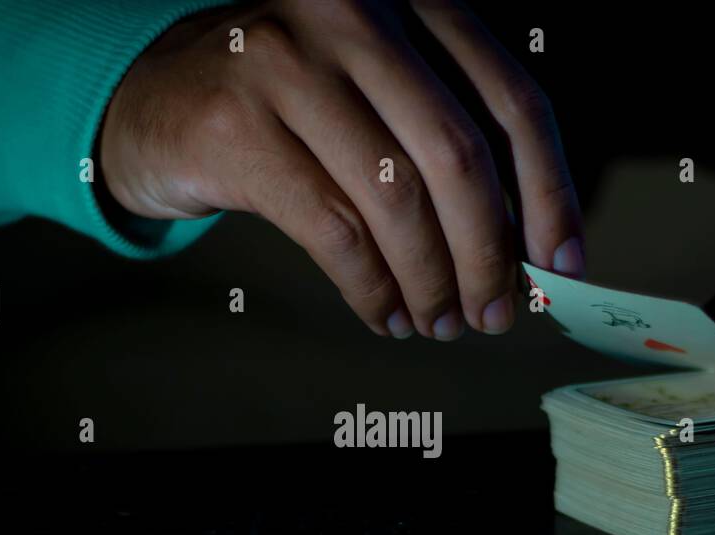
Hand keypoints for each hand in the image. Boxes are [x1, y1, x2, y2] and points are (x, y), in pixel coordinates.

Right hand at [100, 0, 582, 339]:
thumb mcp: (372, 94)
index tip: (561, 262)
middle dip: (486, 254)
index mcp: (406, 2)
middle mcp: (350, 14)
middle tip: (494, 314)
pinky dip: (371, 289)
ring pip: (393, 200)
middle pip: (456, 155)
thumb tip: (521, 248)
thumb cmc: (283, 107)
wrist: (153, 100)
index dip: (549, 189)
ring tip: (437, 323)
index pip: (509, 98)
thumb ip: (439, 143)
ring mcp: (286, 63)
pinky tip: (385, 314)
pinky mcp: (236, 126)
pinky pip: (332, 231)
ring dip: (429, 282)